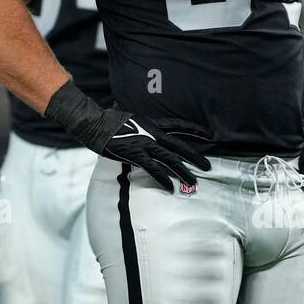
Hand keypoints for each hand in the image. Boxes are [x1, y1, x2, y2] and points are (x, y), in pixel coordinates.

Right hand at [44, 81, 211, 191]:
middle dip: (195, 156)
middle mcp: (152, 133)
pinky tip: (171, 187)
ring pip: (170, 159)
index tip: (209, 135)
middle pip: (179, 145)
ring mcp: (144, 144)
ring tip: (194, 181)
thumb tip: (140, 119)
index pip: (179, 126)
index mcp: (152, 123)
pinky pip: (153, 169)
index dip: (195, 130)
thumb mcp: (129, 116)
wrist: (94, 122)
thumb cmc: (108, 119)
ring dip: (183, 171)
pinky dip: (163, 178)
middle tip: (208, 166)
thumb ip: (139, 122)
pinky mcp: (135, 155)